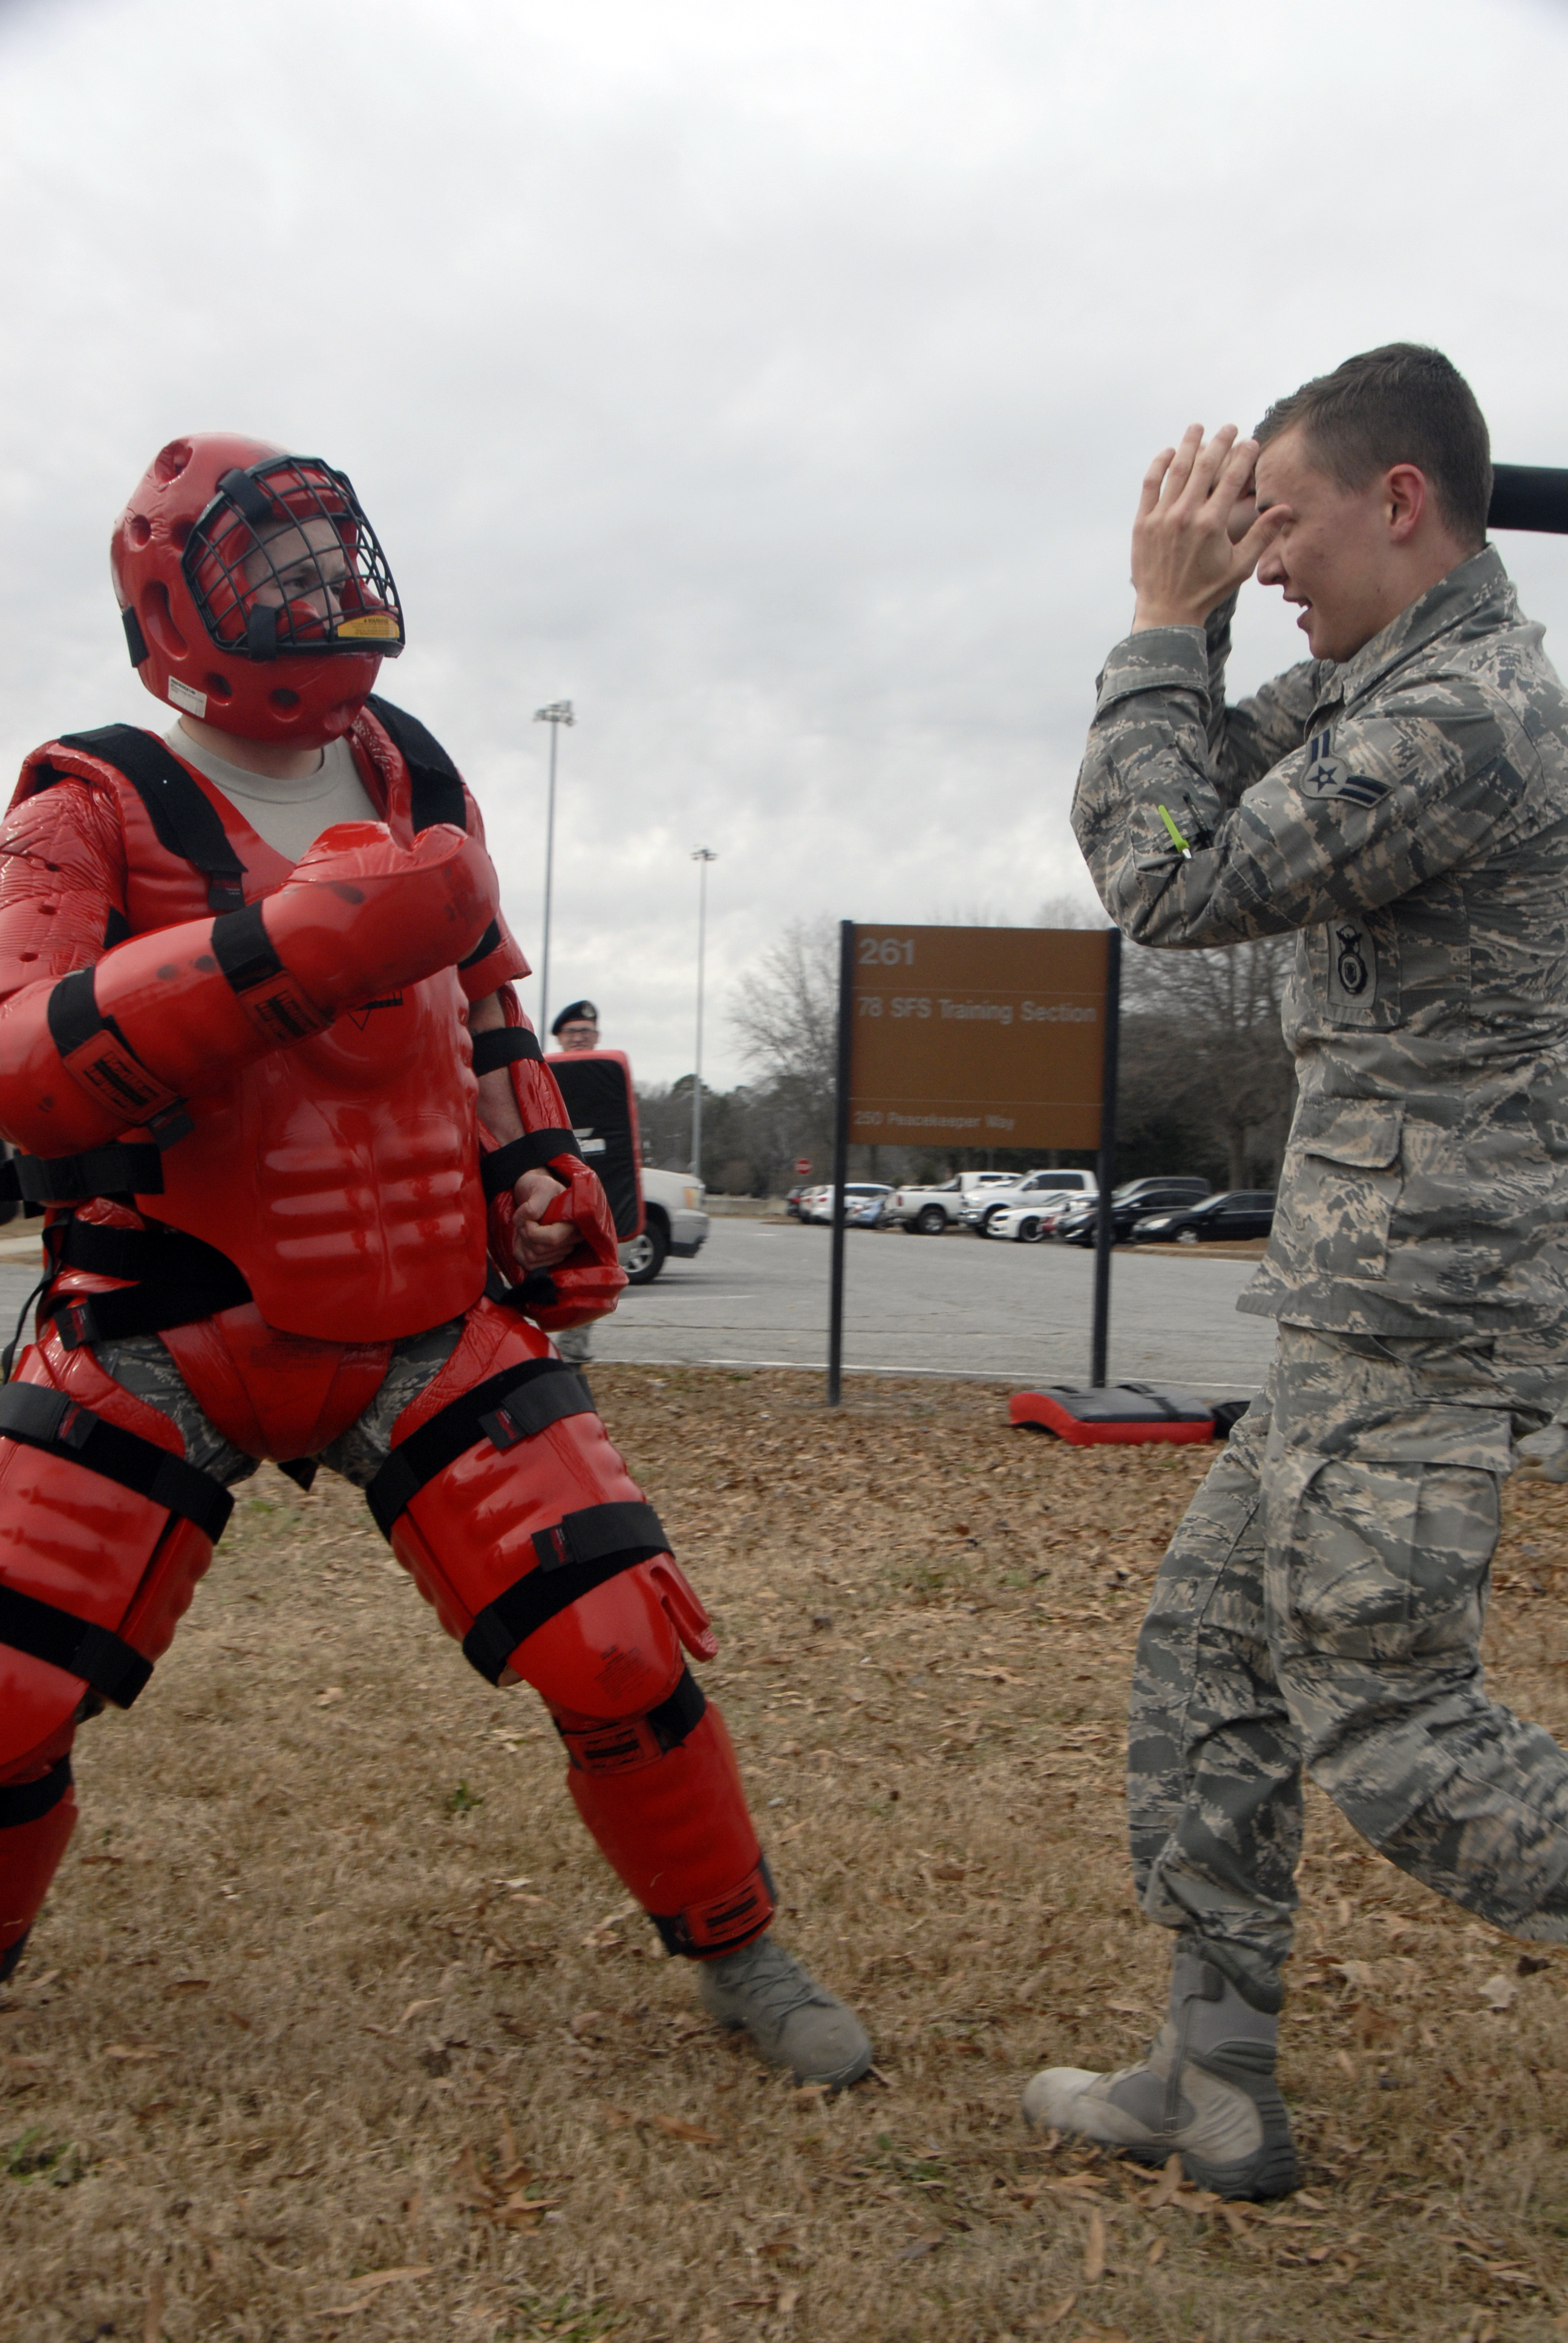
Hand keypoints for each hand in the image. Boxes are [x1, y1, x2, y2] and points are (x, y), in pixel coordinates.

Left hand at [511, 1167, 576, 1272]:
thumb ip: (535, 1202)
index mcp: (574, 1222)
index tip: (527, 1217)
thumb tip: (530, 1220)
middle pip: (539, 1250)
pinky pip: (530, 1265)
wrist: (535, 1192)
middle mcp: (571, 1239)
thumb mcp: (540, 1186)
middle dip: (524, 1234)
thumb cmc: (539, 1187)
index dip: (533, 1231)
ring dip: (522, 1242)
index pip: (553, 1238)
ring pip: (533, 1258)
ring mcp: (561, 1251)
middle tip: (523, 1220)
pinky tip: (523, 1238)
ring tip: (524, 1227)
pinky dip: (520, 1251)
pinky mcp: (550, 1258)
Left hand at [1130, 425, 1287, 631]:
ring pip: (1177, 470)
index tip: (1250, 442)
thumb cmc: (1207, 590)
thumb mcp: (1240, 566)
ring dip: (1189, 445)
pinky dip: (1160, 465)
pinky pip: (1150, 485)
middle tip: (1229, 428)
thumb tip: (1285, 508)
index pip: (1231, 478)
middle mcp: (1186, 516)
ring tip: (1198, 427)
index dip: (1243, 456)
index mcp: (1212, 525)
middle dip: (1219, 442)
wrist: (1166, 610)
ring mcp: (1162, 517)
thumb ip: (1262, 534)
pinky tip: (1170, 453)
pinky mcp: (1143, 523)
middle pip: (1205, 466)